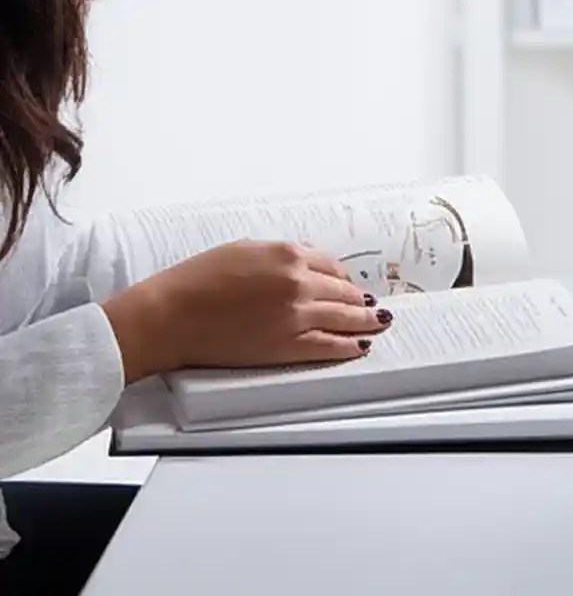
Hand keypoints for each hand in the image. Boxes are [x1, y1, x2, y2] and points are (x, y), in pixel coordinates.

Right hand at [102, 240, 392, 383]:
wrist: (170, 315)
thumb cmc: (196, 280)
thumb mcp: (243, 249)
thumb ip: (280, 254)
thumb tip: (306, 262)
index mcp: (288, 254)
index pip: (332, 266)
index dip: (344, 277)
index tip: (350, 284)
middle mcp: (299, 282)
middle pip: (344, 291)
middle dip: (359, 299)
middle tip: (372, 306)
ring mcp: (298, 315)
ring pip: (345, 318)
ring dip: (366, 321)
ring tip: (378, 323)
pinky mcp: (290, 345)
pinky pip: (331, 345)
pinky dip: (349, 346)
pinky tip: (359, 345)